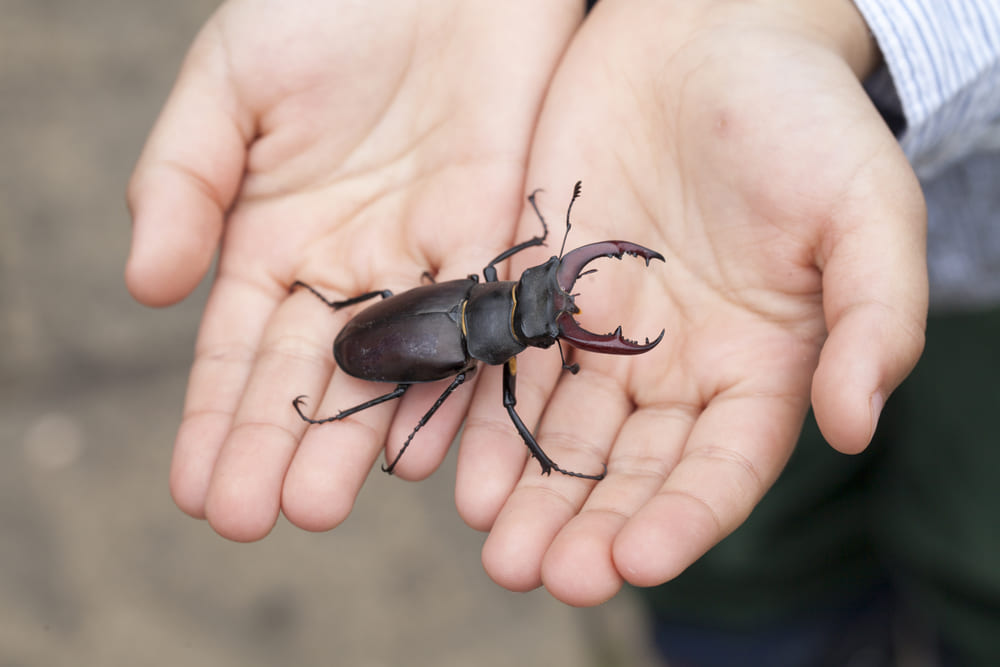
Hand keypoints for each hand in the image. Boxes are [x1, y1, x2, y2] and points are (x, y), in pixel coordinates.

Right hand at [126, 0, 583, 540]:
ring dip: (358, 442)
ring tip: (320, 508)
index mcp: (274, 243)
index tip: (195, 489)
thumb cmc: (325, 11)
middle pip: (312, 379)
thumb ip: (182, 181)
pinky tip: (421, 452)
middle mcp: (350, 273)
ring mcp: (425, 266)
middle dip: (279, 448)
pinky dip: (453, 389)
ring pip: (392, 373)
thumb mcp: (227, 85)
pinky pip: (475, 329)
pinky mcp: (496, 246)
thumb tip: (146, 287)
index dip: (214, 419)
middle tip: (255, 519)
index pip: (239, 352)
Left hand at [456, 0, 927, 605]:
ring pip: (564, 437)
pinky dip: (486, 421)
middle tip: (547, 574)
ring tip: (497, 551)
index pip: (722, 466)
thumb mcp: (863, 211)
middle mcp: (676, 368)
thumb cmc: (801, 118)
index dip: (684, 517)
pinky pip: (510, 370)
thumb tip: (854, 423)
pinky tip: (461, 473)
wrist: (707, 36)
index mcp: (759, 366)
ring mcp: (603, 336)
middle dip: (591, 527)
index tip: (638, 559)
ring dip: (530, 496)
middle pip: (631, 471)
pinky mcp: (541, 294)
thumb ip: (871, 318)